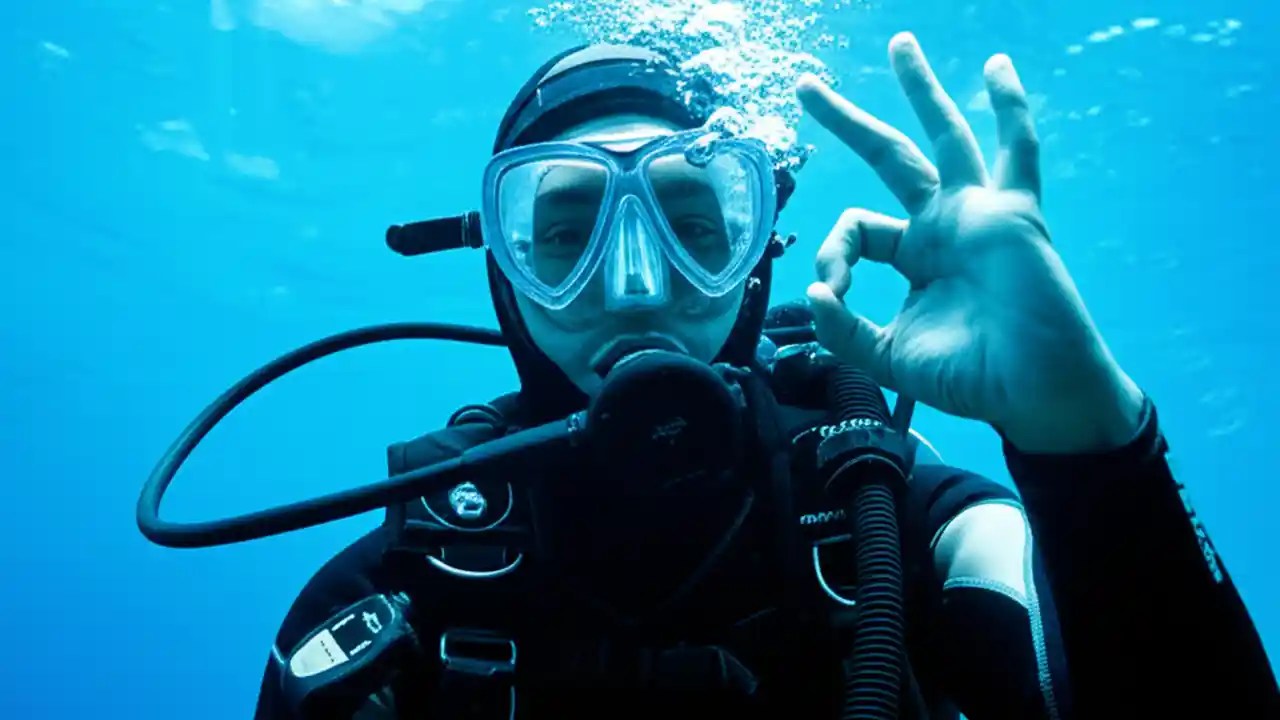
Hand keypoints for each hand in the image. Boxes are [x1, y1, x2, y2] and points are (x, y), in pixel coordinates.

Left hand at [797, 32, 1143, 454]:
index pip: (858, 229)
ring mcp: (976, 213)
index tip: (833, 293)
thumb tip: (815, 294)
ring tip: (899, 44)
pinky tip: (998, 69)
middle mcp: (943, 225)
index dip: (832, 253)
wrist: (1034, 391)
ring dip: (920, 87)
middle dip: (845, 120)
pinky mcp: (1011, 213)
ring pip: (943, 136)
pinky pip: (1018, 150)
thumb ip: (845, 329)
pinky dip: (1010, 109)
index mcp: (914, 257)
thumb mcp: (888, 356)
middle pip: (887, 157)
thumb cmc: (971, 378)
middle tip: (807, 86)